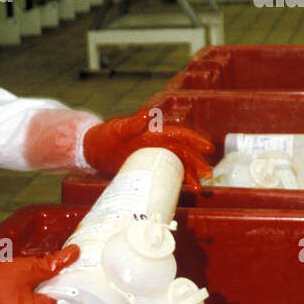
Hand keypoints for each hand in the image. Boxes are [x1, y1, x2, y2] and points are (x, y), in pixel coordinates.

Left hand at [82, 111, 213, 188]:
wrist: (94, 149)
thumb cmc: (106, 136)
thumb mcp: (118, 129)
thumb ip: (132, 123)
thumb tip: (149, 114)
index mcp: (156, 132)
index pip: (181, 135)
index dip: (195, 141)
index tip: (208, 149)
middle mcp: (160, 143)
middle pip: (185, 152)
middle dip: (198, 163)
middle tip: (207, 175)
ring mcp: (157, 155)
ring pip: (180, 164)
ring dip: (191, 175)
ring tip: (199, 188)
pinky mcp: (152, 167)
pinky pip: (170, 173)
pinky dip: (180, 180)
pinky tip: (187, 189)